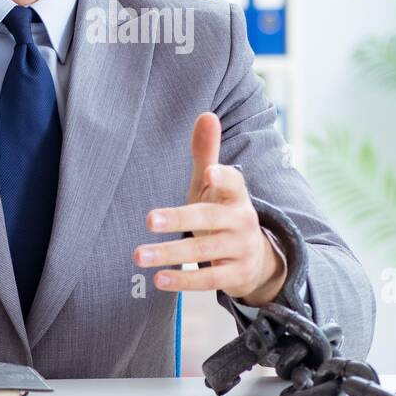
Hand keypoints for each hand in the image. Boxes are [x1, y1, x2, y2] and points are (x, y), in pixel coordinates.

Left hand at [133, 111, 286, 305]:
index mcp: (236, 195)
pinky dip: (183, 280)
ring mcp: (241, 250)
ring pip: (204, 253)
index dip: (223, 177)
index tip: (208, 172)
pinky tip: (159, 279)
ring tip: (138, 256)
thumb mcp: (215, 185)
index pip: (234, 183)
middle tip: (147, 220)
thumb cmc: (223, 213)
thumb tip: (206, 114)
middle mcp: (242, 221)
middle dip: (179, 219)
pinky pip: (209, 280)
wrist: (256, 258)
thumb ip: (207, 153)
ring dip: (170, 254)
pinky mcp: (236, 276)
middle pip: (209, 219)